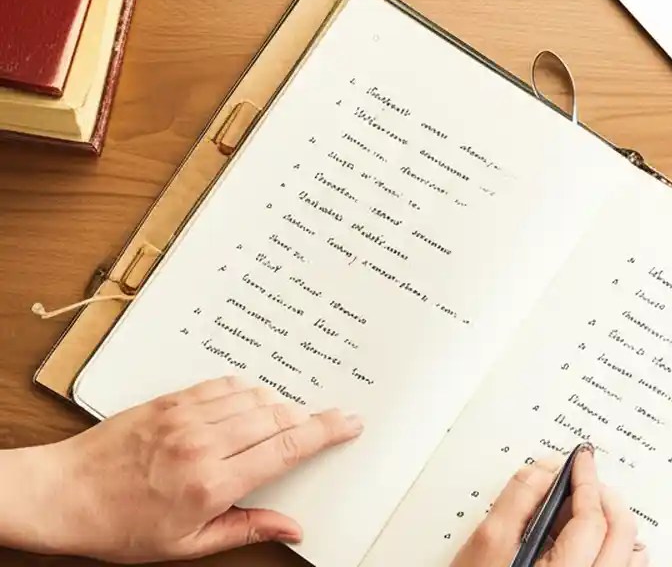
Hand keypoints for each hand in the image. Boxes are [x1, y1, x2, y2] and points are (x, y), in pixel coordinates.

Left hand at [0, 377, 361, 562]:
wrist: (64, 494)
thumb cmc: (120, 526)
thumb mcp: (187, 544)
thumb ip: (246, 528)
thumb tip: (291, 528)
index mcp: (211, 484)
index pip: (286, 448)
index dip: (325, 432)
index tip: (348, 424)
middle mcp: (202, 444)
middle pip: (278, 417)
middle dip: (309, 418)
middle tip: (327, 422)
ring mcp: (184, 417)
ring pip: (254, 397)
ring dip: (278, 405)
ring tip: (283, 421)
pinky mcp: (169, 400)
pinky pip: (222, 384)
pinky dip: (245, 391)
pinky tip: (248, 403)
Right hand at [451, 447, 647, 566]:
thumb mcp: (489, 541)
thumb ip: (520, 497)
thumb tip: (549, 469)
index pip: (592, 519)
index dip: (587, 482)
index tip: (582, 461)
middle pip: (622, 534)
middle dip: (605, 498)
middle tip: (585, 479)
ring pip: (631, 555)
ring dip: (615, 524)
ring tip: (588, 508)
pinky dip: (614, 547)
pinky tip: (590, 539)